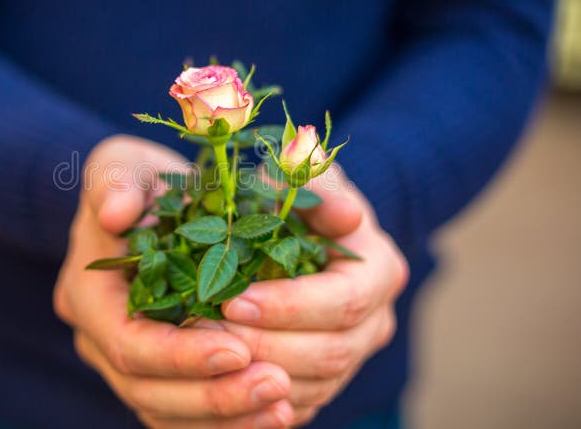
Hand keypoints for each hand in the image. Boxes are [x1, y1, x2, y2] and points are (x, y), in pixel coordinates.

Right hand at [54, 135, 294, 427]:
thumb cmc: (138, 180)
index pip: (128, 343)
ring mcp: (126, 363)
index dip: (181, 354)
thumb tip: (118, 212)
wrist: (146, 206)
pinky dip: (226, 419)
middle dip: (214, 394)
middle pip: (149, 390)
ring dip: (227, 415)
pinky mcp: (156, 375)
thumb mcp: (122, 163)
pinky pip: (185, 416)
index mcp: (87, 294)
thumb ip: (116, 179)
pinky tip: (274, 412)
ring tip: (285, 404)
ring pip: (168, 412)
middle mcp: (100, 339)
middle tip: (279, 383)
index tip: (240, 348)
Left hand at [215, 166, 408, 425]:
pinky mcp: (325, 380)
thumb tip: (348, 215)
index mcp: (380, 271)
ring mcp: (353, 357)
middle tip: (206, 332)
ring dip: (254, 376)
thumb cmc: (295, 194)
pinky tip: (213, 378)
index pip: (343, 302)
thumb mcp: (303, 176)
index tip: (235, 298)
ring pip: (312, 387)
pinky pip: (296, 405)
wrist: (298, 227)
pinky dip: (255, 397)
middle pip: (330, 354)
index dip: (289, 306)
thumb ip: (315, 187)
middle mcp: (375, 322)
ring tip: (201, 353)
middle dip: (265, 345)